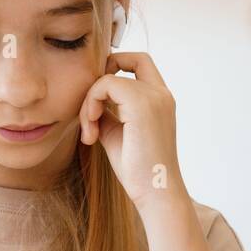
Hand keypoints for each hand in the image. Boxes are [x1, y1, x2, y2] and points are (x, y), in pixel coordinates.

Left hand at [79, 52, 188, 214]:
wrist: (154, 192)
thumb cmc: (137, 170)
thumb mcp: (117, 133)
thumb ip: (107, 112)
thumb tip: (88, 100)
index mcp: (160, 100)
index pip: (141, 64)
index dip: (117, 67)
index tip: (97, 99)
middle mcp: (161, 93)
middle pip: (130, 58)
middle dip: (102, 75)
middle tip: (89, 109)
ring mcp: (154, 96)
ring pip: (108, 78)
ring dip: (89, 103)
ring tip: (89, 132)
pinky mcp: (141, 104)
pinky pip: (104, 86)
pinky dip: (90, 107)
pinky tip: (91, 134)